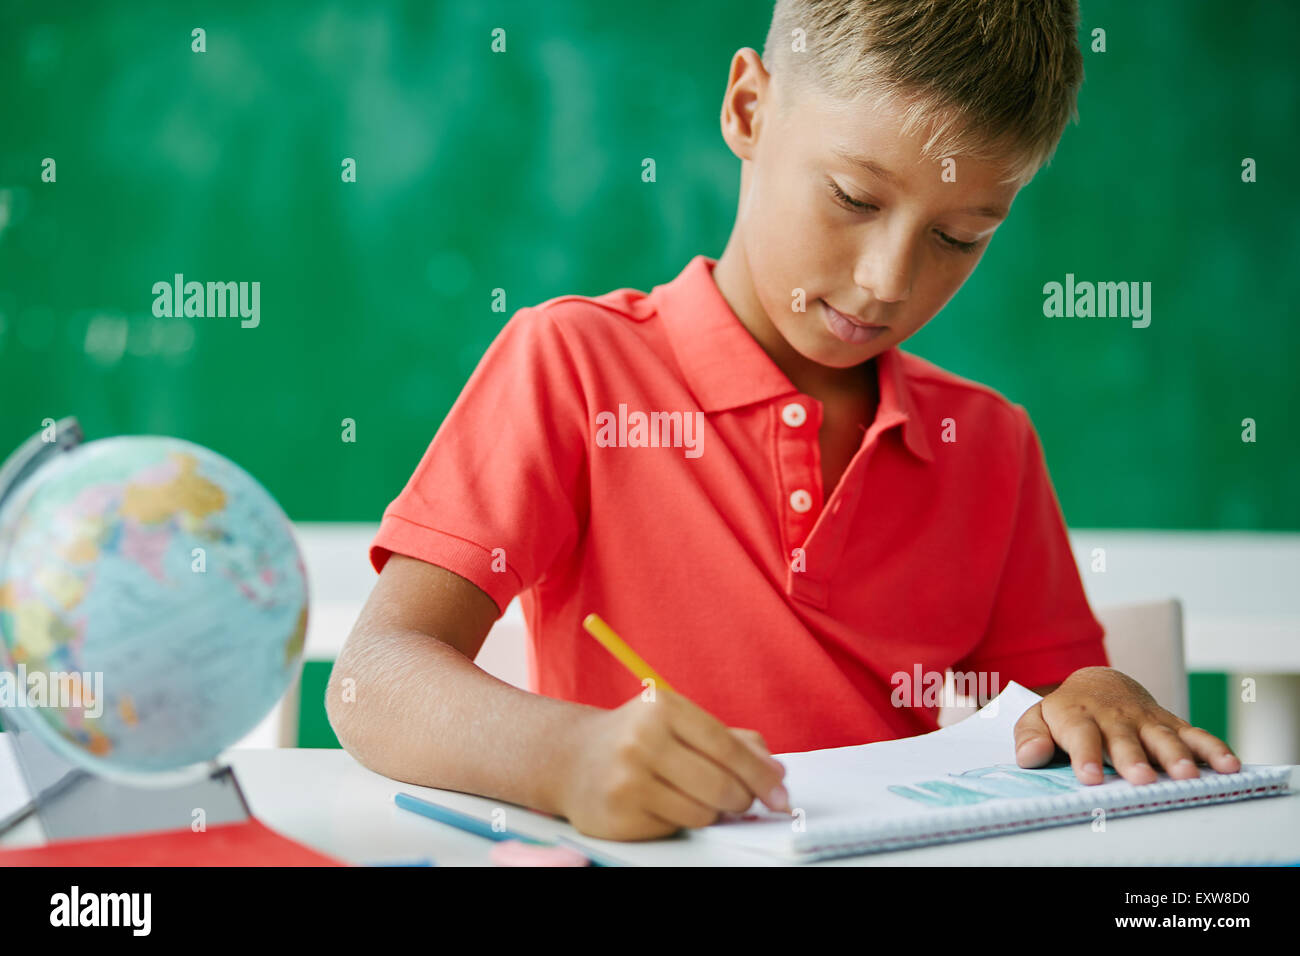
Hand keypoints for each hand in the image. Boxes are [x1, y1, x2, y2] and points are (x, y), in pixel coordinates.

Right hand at [558, 688, 789, 840]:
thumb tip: (777, 773)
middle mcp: (641, 739)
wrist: (572, 758)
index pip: (728, 748)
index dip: (762, 776)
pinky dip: (682, 821)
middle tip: (740, 801)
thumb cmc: (638, 739)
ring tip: (694, 796)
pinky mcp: (618, 814)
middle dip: (742, 800)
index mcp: (663, 706)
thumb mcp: (681, 723)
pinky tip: (664, 805)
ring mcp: (627, 778)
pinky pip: (676, 828)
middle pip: (721, 786)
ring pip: (702, 812)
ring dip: (711, 812)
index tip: (782, 796)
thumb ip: (732, 742)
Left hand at [1013, 666, 1241, 785]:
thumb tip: (1028, 757)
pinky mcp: (1171, 724)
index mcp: (1079, 717)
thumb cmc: (1067, 711)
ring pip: (1163, 738)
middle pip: (1125, 739)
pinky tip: (1229, 766)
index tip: (1091, 777)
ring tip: (1187, 776)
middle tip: (1141, 778)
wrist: (1100, 682)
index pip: (1081, 737)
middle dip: (1134, 758)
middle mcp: (1115, 718)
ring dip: (1176, 756)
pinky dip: (1213, 749)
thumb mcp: (1039, 718)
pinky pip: (1196, 736)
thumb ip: (1030, 735)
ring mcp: (1145, 721)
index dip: (1086, 756)